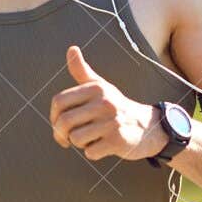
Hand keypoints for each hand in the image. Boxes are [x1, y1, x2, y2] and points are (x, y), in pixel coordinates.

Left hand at [48, 45, 164, 161]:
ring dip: (78, 144)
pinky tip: (102, 146)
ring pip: (76, 139)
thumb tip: (71, 48)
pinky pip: (90, 152)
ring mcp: (112, 122)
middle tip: (66, 138)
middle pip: (64, 122)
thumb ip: (82, 71)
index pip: (58, 102)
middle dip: (61, 134)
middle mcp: (104, 102)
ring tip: (89, 138)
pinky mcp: (118, 141)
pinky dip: (93, 153)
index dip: (53, 116)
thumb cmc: (116, 106)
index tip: (58, 123)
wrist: (148, 126)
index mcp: (96, 88)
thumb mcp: (100, 86)